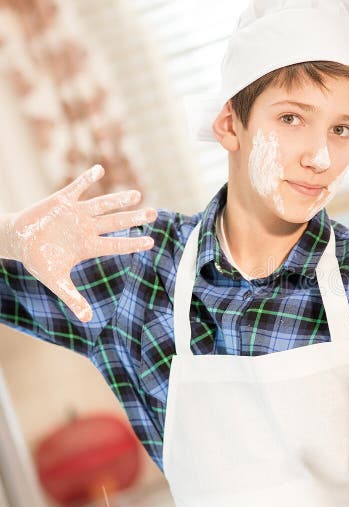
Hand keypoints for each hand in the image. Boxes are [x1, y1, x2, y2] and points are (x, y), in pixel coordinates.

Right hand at [7, 165, 155, 321]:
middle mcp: (88, 228)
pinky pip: (77, 187)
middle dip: (134, 217)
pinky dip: (87, 179)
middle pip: (115, 222)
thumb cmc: (39, 260)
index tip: (151, 241)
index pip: (116, 245)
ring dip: (118, 199)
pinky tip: (100, 169)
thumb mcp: (55, 281)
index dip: (132, 243)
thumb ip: (72, 298)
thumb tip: (87, 319)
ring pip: (102, 204)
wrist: (18, 241)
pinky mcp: (62, 201)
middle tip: (154, 213)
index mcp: (89, 246)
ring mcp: (77, 213)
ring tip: (137, 195)